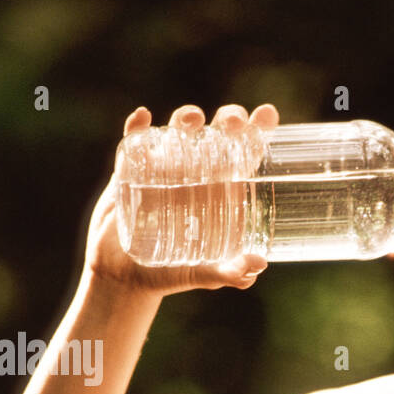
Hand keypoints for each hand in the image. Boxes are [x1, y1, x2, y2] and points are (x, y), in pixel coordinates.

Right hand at [84, 102, 278, 297]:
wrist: (124, 278)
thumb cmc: (172, 276)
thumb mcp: (205, 276)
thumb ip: (230, 273)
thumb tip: (258, 265)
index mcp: (221, 192)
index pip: (244, 155)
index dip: (257, 131)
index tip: (268, 115)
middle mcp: (196, 175)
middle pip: (217, 135)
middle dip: (228, 119)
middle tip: (231, 123)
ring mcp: (163, 169)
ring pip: (178, 131)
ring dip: (187, 119)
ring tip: (193, 121)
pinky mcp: (130, 172)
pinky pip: (133, 142)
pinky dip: (137, 127)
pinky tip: (142, 118)